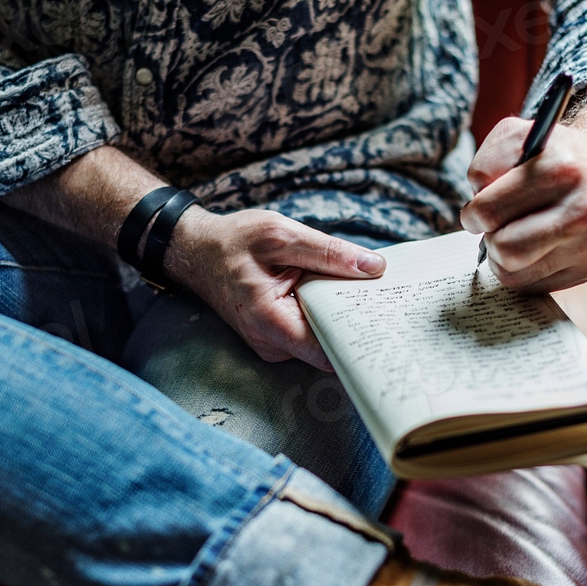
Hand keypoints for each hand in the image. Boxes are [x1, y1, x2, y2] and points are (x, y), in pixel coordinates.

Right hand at [165, 208, 385, 369]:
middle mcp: (272, 343)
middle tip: (389, 298)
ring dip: (343, 316)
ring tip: (367, 290)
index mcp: (270, 321)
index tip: (389, 321)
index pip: (328, 351)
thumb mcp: (281, 234)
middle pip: (329, 347)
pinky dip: (328, 313)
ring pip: (323, 340)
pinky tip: (341, 292)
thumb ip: (328, 252)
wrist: (198, 252)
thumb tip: (374, 267)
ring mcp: (274, 344)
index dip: (360, 339)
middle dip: (358, 324)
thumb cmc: (234, 241)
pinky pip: (312, 332)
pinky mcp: (278, 337)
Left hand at [460, 90, 586, 292]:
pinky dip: (525, 269)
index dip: (473, 214)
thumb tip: (476, 210)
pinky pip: (535, 286)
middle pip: (505, 252)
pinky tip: (535, 246)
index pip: (489, 213)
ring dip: (504, 258)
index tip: (477, 212)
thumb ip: (485, 164)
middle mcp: (583, 210)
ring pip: (515, 276)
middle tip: (497, 226)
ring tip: (515, 234)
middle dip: (490, 239)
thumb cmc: (553, 153)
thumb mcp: (515, 136)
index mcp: (562, 171)